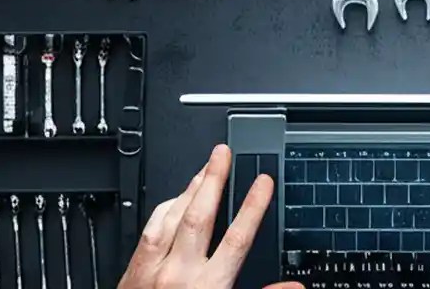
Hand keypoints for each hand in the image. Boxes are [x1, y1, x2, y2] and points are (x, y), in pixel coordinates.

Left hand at [120, 144, 301, 288]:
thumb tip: (294, 288)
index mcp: (210, 288)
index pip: (237, 238)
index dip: (252, 206)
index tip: (263, 182)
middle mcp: (181, 275)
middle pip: (200, 217)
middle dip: (213, 180)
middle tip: (223, 154)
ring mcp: (155, 271)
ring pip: (172, 218)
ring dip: (189, 189)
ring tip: (204, 168)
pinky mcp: (134, 272)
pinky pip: (150, 230)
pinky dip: (164, 209)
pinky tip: (174, 199)